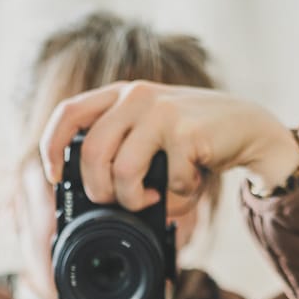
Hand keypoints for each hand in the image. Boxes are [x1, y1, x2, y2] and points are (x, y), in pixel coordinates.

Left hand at [39, 80, 298, 213]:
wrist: (245, 127)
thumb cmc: (191, 142)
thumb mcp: (149, 136)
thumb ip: (120, 152)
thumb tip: (91, 203)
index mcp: (119, 96)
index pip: (68, 114)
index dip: (52, 149)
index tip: (54, 179)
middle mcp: (135, 96)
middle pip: (91, 154)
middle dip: (101, 193)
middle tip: (122, 203)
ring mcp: (161, 112)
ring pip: (123, 173)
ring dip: (137, 202)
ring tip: (155, 201)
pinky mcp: (186, 132)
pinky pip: (167, 184)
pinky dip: (178, 201)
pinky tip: (189, 188)